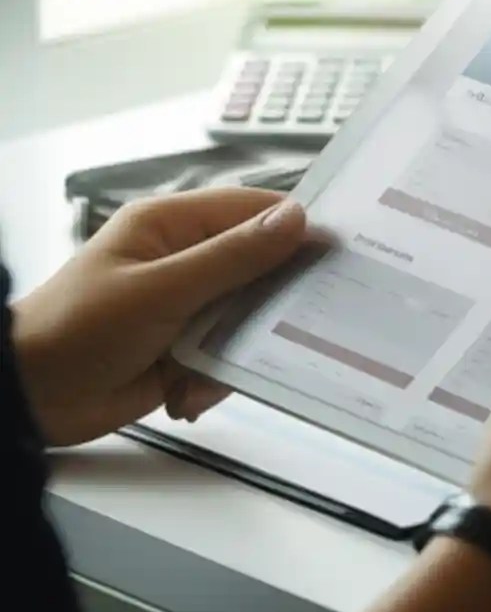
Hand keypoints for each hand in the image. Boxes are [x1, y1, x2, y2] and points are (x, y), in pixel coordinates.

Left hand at [12, 187, 306, 445]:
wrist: (28, 399)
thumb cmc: (75, 330)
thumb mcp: (161, 291)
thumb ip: (232, 258)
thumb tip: (295, 220)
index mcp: (171, 226)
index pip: (251, 212)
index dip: (296, 229)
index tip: (338, 252)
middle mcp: (182, 261)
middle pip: (258, 270)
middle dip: (266, 307)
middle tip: (286, 328)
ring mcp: (185, 306)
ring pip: (248, 321)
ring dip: (233, 352)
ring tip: (196, 372)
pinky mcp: (184, 349)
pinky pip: (229, 358)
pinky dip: (212, 380)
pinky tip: (182, 393)